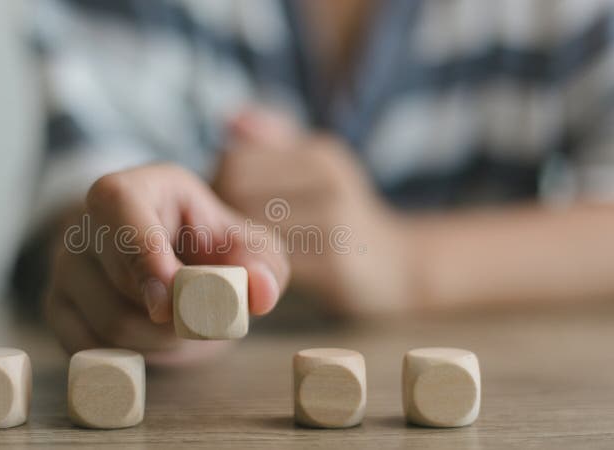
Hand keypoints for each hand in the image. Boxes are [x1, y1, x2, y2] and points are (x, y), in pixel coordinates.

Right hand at [42, 163, 290, 365]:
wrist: (169, 260)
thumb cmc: (209, 246)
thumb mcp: (246, 245)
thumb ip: (261, 263)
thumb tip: (260, 291)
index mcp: (134, 188)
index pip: (120, 207)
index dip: (144, 255)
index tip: (173, 300)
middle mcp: (85, 222)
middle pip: (121, 283)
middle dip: (175, 316)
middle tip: (210, 323)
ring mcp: (65, 266)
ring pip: (109, 324)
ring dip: (161, 342)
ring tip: (188, 328)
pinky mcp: (56, 307)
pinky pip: (90, 349)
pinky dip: (133, 357)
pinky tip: (156, 340)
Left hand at [214, 109, 410, 315]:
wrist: (397, 266)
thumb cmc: (341, 214)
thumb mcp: (316, 167)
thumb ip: (274, 141)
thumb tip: (231, 119)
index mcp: (319, 154)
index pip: (235, 162)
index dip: (216, 186)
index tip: (221, 206)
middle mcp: (329, 180)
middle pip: (237, 193)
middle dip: (222, 215)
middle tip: (222, 234)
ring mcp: (335, 221)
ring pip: (252, 228)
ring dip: (237, 243)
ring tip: (239, 250)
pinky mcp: (335, 263)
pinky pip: (274, 263)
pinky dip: (260, 268)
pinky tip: (263, 270)